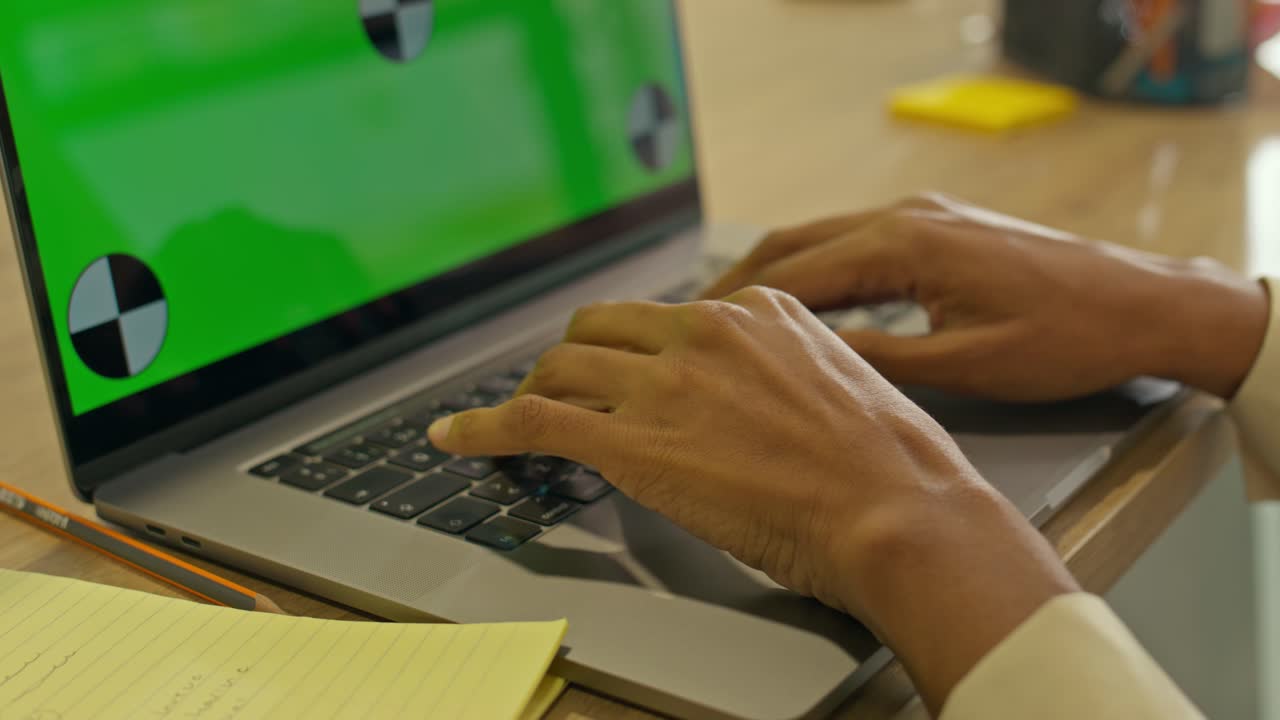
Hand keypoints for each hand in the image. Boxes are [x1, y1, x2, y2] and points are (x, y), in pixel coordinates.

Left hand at [429, 287, 1077, 711]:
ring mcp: (663, 381)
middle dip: (575, 360)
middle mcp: (703, 330)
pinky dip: (485, 427)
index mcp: (756, 310)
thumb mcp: (839, 386)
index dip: (634, 352)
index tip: (623, 372)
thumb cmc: (888, 466)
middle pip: (600, 328)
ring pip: (562, 367)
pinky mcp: (631, 439)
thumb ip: (780, 374)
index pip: (666, 318)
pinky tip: (459, 438)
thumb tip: (745, 403)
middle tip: (564, 390)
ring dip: (534, 394)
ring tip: (517, 421)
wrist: (896, 509)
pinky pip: (533, 421)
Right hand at [703, 193, 1270, 400]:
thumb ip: (879, 356)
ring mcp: (923, 215)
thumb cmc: (1065, 338)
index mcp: (905, 244)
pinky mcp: (940, 227)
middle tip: (688, 321)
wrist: (1143, 303)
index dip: (737, 307)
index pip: (795, 274)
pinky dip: (816, 269)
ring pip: (823, 238)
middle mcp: (905, 216)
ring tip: (729, 314)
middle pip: (796, 243)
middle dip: (739, 281)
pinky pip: (856, 242)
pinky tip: (801, 300)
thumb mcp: (965, 365)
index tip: (691, 334)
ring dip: (775, 273)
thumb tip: (807, 359)